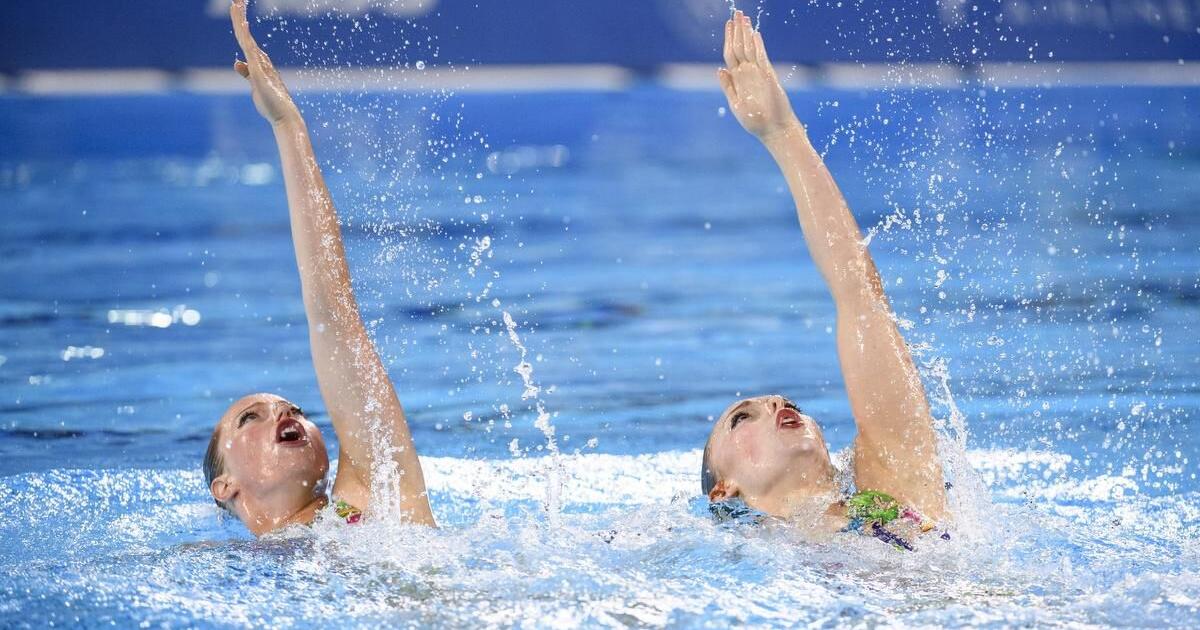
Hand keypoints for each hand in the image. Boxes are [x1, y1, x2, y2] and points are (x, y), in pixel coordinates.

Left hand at [231, 0, 300, 125]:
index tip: (237, 7)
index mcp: (259, 62)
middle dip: (240, 15)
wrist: (285, 116)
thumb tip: (238, 62)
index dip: (241, 23)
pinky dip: (246, 36)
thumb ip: (247, 72)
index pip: (246, 39)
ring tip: (236, 3)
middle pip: (245, 33)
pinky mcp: (259, 71)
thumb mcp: (255, 85)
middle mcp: (261, 59)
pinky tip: (242, 24)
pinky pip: (250, 50)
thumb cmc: (272, 103)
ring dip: (240, 20)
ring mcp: (260, 64)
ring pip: (246, 37)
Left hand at [718, 11, 800, 142]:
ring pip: (750, 49)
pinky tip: (754, 35)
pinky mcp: (769, 77)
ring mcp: (759, 74)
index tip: (728, 24)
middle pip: (740, 47)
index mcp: (738, 79)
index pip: (731, 54)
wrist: (773, 129)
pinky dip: (758, 47)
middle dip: (738, 30)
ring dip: (747, 33)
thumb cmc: (755, 120)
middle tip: (737, 13)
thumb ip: (728, 87)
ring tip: (744, 17)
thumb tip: (719, 70)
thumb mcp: (736, 104)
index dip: (729, 38)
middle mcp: (748, 73)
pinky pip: (762, 59)